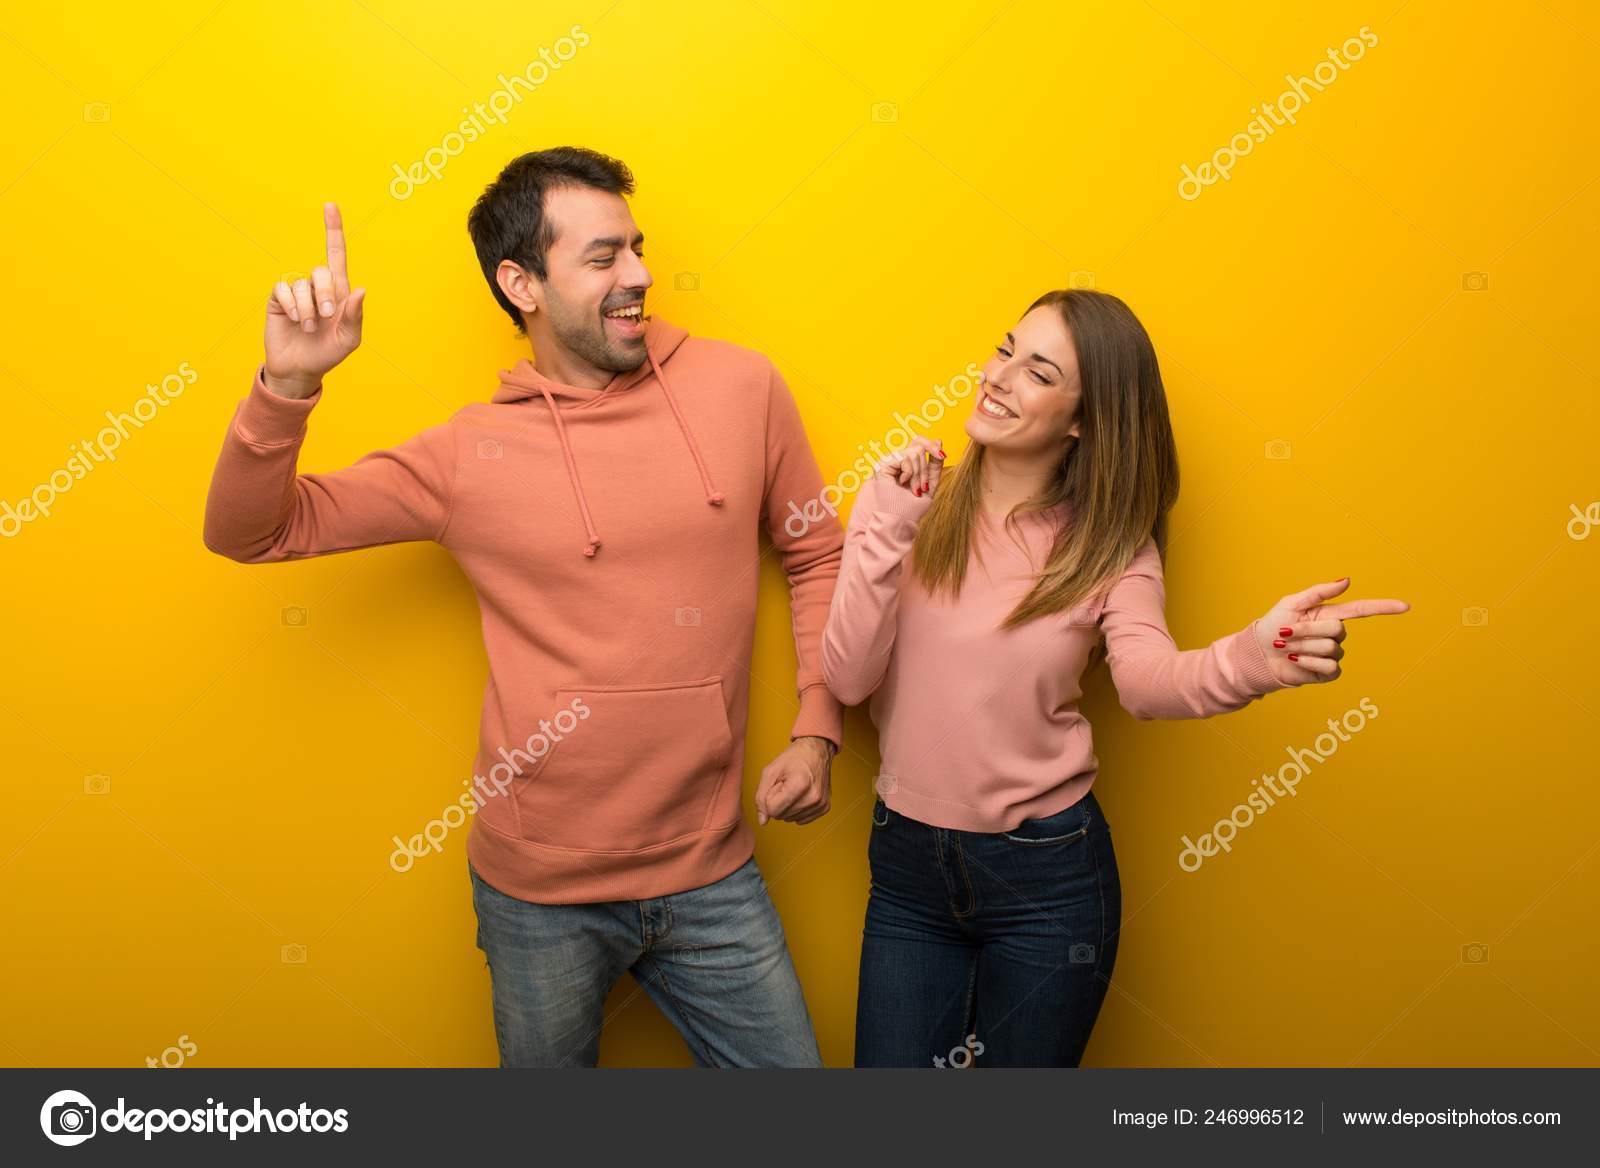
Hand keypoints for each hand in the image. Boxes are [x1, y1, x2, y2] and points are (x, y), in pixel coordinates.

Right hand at [262, 203, 365, 398]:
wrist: (300, 369)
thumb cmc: (328, 353)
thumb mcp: (349, 339)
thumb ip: (355, 316)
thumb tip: (361, 290)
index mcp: (338, 292)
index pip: (336, 255)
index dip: (333, 230)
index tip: (330, 206)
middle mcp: (316, 287)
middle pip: (321, 271)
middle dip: (325, 294)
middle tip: (327, 317)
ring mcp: (296, 292)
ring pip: (302, 284)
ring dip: (309, 308)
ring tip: (310, 327)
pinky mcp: (278, 300)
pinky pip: (283, 290)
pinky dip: (293, 306)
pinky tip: (296, 320)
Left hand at [755, 736, 835, 825]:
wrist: (817, 750)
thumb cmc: (794, 758)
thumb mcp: (770, 771)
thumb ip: (761, 796)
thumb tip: (763, 821)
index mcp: (799, 785)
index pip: (772, 810)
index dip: (770, 796)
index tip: (778, 784)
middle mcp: (813, 797)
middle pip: (781, 816)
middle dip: (779, 801)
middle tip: (787, 784)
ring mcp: (820, 804)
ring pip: (790, 819)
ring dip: (788, 806)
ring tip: (795, 788)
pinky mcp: (824, 808)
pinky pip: (800, 820)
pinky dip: (797, 809)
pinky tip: (801, 795)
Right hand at [874, 435, 945, 499]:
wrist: (901, 520)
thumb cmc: (913, 506)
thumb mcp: (930, 482)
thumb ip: (935, 463)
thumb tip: (939, 440)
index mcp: (907, 463)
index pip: (919, 442)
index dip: (931, 445)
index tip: (942, 455)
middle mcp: (897, 460)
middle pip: (919, 447)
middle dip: (925, 470)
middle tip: (922, 487)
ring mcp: (889, 461)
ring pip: (914, 453)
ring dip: (918, 475)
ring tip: (914, 489)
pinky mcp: (882, 465)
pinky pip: (905, 458)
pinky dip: (909, 473)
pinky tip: (902, 483)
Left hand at [1253, 577, 1409, 685]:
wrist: (1259, 654)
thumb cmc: (1273, 626)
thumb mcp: (1293, 603)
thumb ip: (1319, 592)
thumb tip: (1347, 580)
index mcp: (1330, 614)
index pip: (1363, 610)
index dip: (1384, 608)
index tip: (1406, 606)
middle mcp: (1335, 634)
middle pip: (1337, 629)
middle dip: (1307, 630)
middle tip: (1285, 634)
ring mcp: (1333, 654)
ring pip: (1330, 648)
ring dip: (1302, 647)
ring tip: (1286, 648)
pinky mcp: (1327, 673)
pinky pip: (1329, 667)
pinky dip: (1309, 662)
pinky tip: (1295, 661)